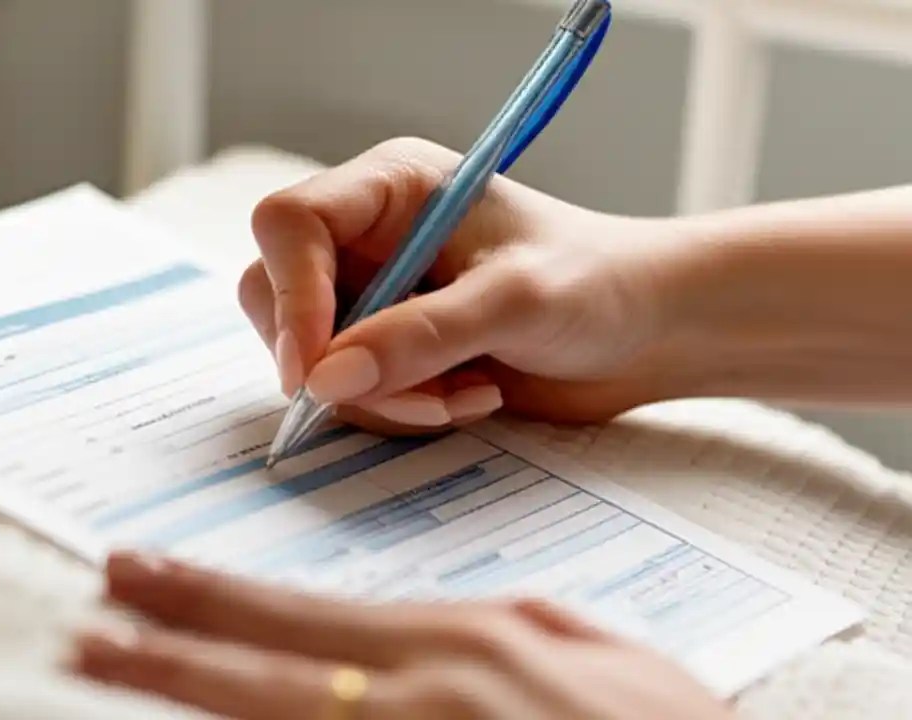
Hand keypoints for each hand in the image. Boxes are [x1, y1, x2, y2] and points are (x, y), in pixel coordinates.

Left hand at [75, 552, 734, 719]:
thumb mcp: (595, 661)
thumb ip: (512, 633)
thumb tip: (445, 624)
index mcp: (466, 642)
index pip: (301, 614)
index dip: (208, 595)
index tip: (134, 579)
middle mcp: (426, 696)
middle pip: (260, 666)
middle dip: (159, 644)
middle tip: (75, 623)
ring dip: (182, 702)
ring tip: (98, 677)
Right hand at [239, 137, 702, 431]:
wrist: (648, 330)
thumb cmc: (598, 284)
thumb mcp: (516, 302)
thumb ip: (420, 335)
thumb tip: (324, 379)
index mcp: (391, 186)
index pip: (290, 223)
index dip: (291, 295)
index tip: (316, 369)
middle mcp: (368, 235)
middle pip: (277, 294)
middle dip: (337, 361)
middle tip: (414, 394)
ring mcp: (373, 292)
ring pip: (311, 356)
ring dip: (381, 396)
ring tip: (464, 394)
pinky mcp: (387, 345)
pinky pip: (349, 390)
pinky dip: (401, 409)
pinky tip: (470, 397)